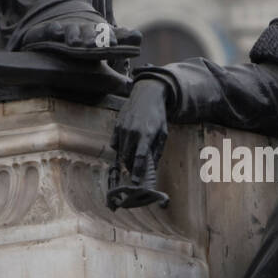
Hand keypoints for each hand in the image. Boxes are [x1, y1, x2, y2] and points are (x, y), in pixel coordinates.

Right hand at [109, 78, 169, 193]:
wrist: (147, 94)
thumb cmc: (158, 115)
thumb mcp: (163, 133)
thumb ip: (157, 150)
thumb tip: (153, 167)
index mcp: (147, 135)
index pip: (140, 158)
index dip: (138, 172)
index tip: (136, 183)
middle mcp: (133, 133)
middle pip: (128, 158)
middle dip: (131, 167)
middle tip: (135, 173)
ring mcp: (123, 129)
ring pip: (120, 152)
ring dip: (125, 159)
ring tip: (132, 160)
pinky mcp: (117, 126)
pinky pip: (114, 143)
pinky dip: (119, 148)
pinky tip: (127, 146)